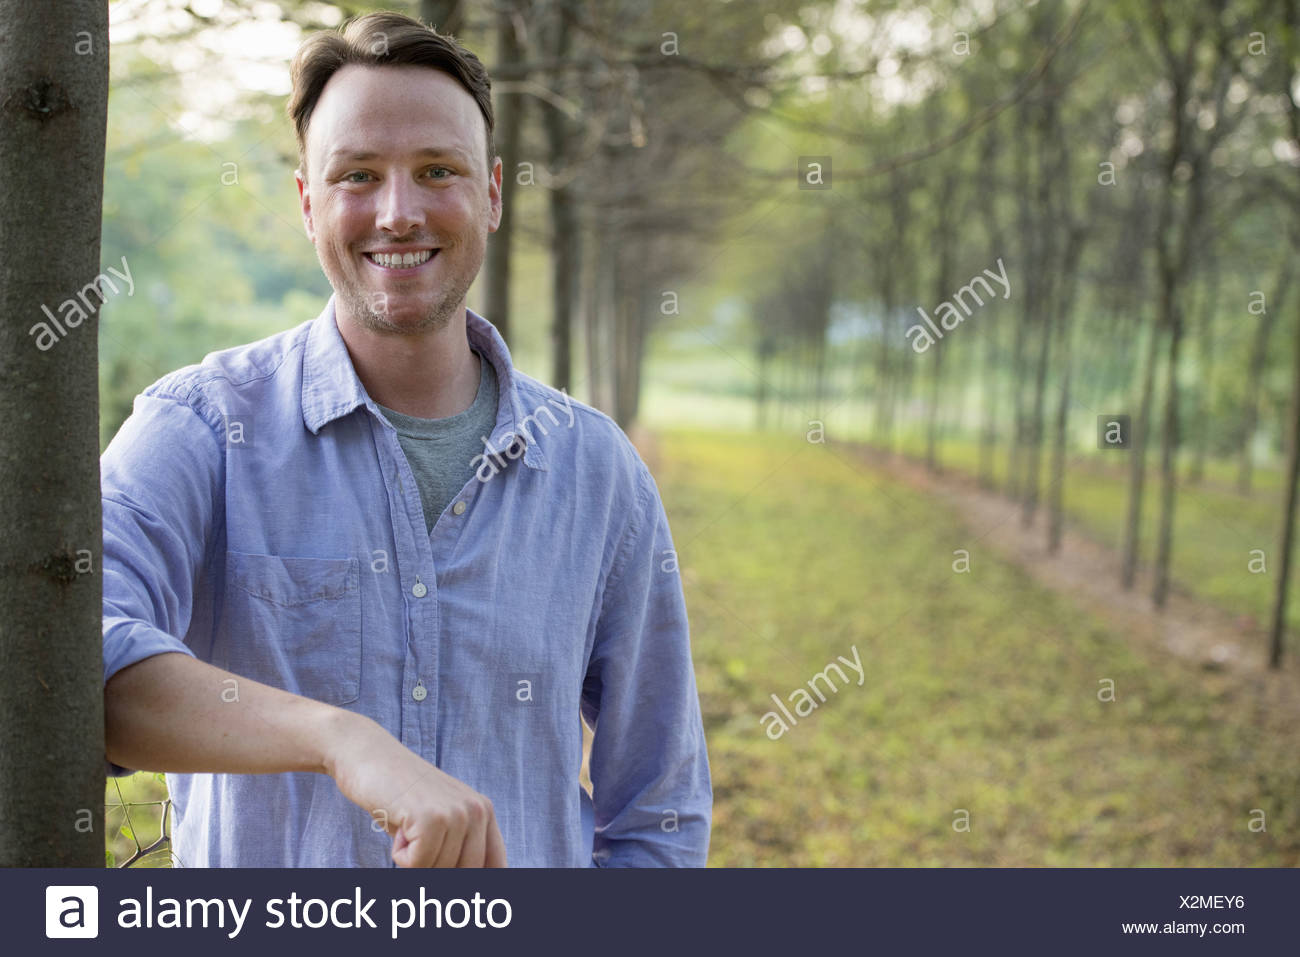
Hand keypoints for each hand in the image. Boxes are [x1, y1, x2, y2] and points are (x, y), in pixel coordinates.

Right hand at [323, 712, 506, 866]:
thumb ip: (458, 847)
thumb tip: (466, 878)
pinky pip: (418, 864)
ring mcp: (457, 813)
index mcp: (484, 811)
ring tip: (406, 825)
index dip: (480, 883)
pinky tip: (398, 824)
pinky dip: (400, 855)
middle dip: (435, 867)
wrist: (370, 756)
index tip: (470, 901)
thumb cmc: (400, 795)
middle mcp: (477, 811)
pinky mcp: (431, 818)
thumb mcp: (440, 819)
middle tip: (415, 845)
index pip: (496, 865)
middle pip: (465, 872)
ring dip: (414, 858)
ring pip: (438, 870)